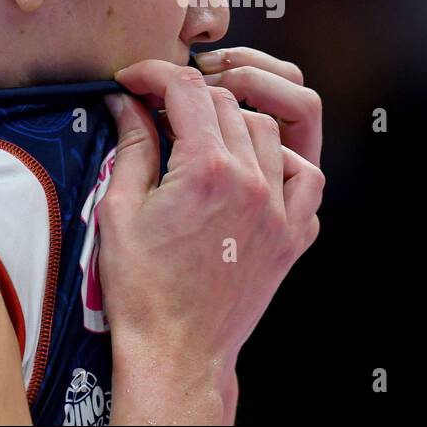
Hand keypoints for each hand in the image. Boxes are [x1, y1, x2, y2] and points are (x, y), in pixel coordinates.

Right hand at [100, 60, 323, 393]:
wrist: (176, 350)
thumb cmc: (145, 292)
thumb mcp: (119, 210)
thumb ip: (130, 146)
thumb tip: (126, 105)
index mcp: (205, 171)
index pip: (186, 90)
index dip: (155, 75)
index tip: (137, 82)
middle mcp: (251, 183)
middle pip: (226, 103)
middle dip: (188, 97)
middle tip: (160, 110)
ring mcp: (280, 209)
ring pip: (268, 130)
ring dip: (234, 123)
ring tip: (204, 140)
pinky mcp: (294, 235)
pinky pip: (307, 177)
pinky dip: (284, 162)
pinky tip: (255, 168)